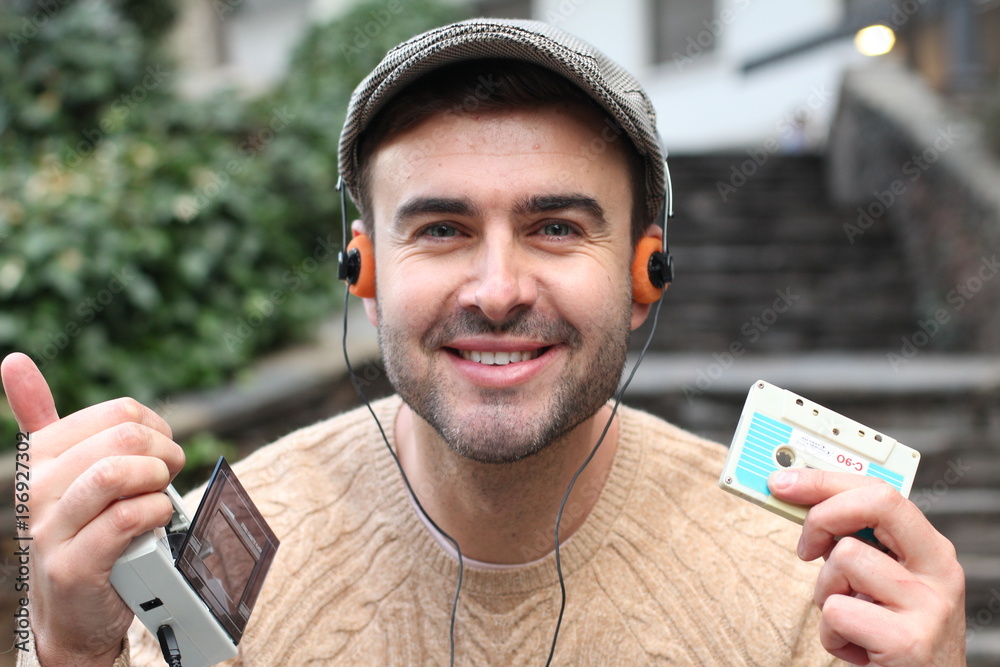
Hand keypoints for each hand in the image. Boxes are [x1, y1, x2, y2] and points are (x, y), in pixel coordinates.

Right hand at [1, 353, 184, 665]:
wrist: (71, 613)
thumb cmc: (79, 532)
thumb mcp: (63, 474)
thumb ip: (40, 418)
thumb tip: (14, 361)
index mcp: (38, 457)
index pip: (117, 413)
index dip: (156, 428)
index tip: (159, 450)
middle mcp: (36, 488)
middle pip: (122, 438)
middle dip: (164, 452)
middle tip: (168, 474)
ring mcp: (50, 528)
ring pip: (116, 473)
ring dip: (156, 480)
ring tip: (159, 493)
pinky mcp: (72, 565)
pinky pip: (126, 517)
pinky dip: (155, 513)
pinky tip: (156, 519)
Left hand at [769, 468, 965, 666]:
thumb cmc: (889, 635)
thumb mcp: (880, 581)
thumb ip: (852, 541)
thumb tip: (795, 498)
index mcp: (931, 549)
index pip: (881, 491)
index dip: (825, 480)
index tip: (783, 482)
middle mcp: (939, 571)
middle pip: (876, 503)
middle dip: (823, 515)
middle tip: (804, 549)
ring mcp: (929, 606)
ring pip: (845, 558)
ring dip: (825, 592)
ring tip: (848, 619)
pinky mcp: (908, 642)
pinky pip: (836, 611)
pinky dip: (830, 633)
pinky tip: (854, 648)